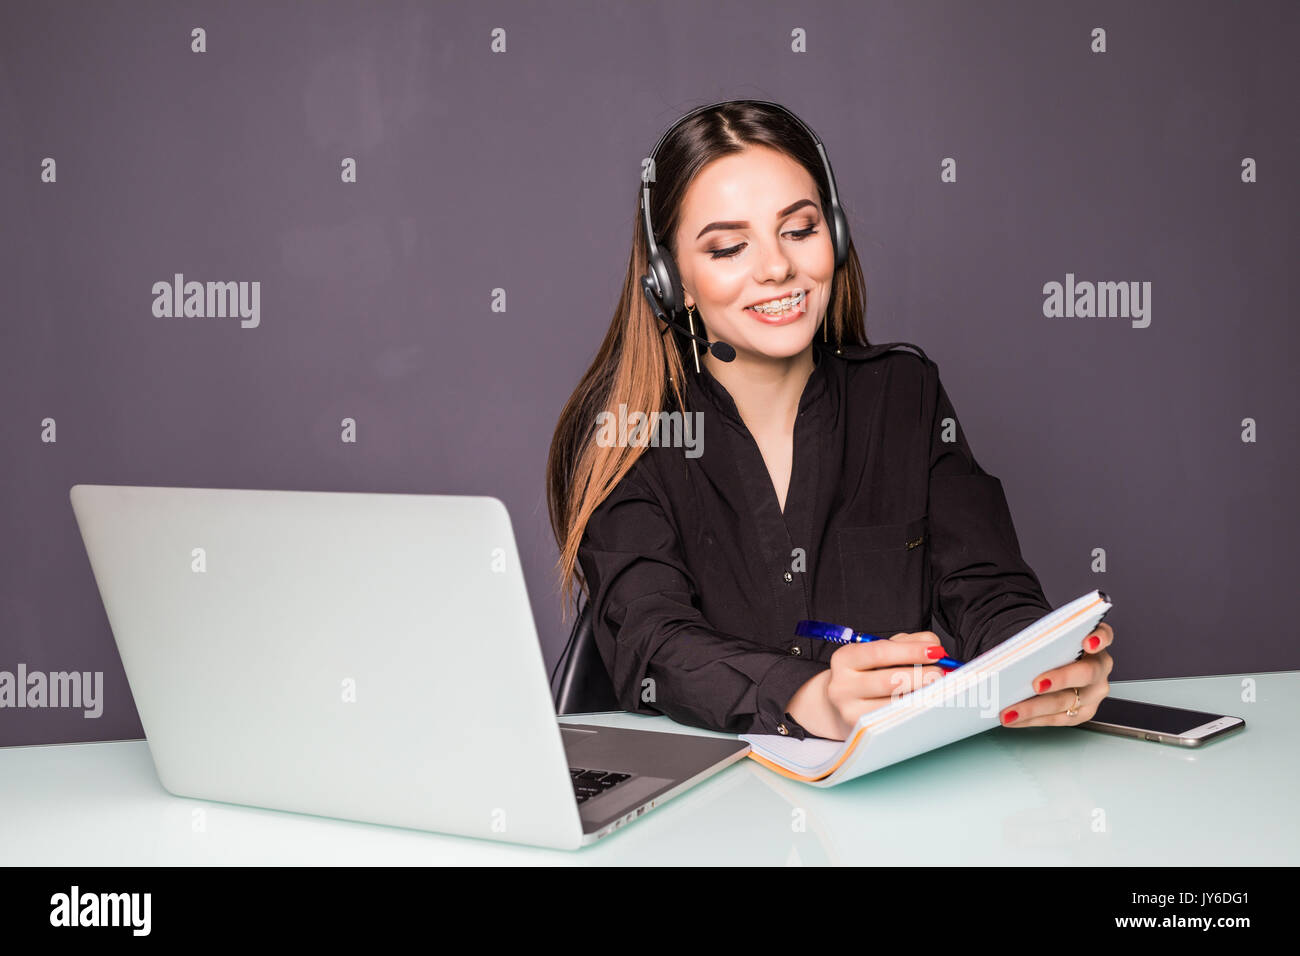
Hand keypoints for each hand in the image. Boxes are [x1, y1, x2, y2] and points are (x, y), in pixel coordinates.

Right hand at [786, 631, 949, 739]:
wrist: (838, 704)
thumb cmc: (867, 673)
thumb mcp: (880, 651)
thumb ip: (907, 642)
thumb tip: (935, 647)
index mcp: (845, 659)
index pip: (880, 652)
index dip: (910, 651)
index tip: (936, 652)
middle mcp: (842, 686)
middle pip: (889, 681)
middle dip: (922, 676)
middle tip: (942, 673)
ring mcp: (850, 711)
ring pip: (894, 704)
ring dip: (922, 695)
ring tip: (939, 688)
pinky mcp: (862, 732)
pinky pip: (894, 720)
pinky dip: (914, 711)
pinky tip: (926, 705)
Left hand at [999, 621, 1114, 728]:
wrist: (1048, 662)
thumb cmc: (1048, 645)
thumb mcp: (1046, 636)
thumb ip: (1041, 638)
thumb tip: (1015, 648)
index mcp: (1094, 641)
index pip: (1104, 635)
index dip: (1098, 639)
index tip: (1087, 643)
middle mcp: (1099, 667)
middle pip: (1086, 673)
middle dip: (1060, 679)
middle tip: (1036, 684)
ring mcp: (1093, 693)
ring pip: (1066, 701)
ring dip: (1034, 708)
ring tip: (1010, 710)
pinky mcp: (1083, 712)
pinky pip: (1058, 718)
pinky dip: (1032, 719)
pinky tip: (1013, 717)